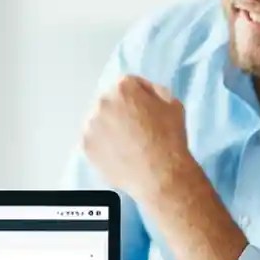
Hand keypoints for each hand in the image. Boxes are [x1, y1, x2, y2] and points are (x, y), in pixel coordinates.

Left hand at [81, 76, 194, 201]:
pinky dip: (103, 144)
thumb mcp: (173, 104)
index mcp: (123, 88)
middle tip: (136, 128)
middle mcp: (102, 102)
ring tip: (129, 143)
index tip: (144, 108)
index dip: (139, 96)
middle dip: (122, 111)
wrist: (160, 174)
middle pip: (110, 101)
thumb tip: (145, 93)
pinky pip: (93, 140)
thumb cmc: (169, 140)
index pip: (127, 84)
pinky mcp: (86, 145)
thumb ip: (156, 91)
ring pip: (99, 120)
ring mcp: (91, 125)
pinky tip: (120, 153)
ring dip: (110, 127)